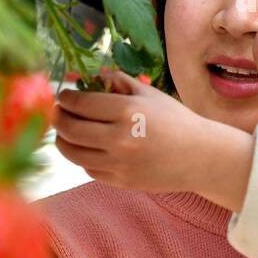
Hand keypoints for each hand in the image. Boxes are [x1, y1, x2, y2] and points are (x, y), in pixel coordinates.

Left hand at [54, 69, 249, 204]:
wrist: (200, 157)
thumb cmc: (177, 121)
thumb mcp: (150, 95)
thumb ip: (119, 83)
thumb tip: (92, 76)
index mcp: (127, 111)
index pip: (80, 104)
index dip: (65, 98)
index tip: (63, 95)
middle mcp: (119, 139)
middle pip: (70, 129)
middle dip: (58, 118)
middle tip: (58, 112)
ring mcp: (118, 163)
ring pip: (73, 153)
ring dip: (63, 140)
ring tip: (65, 131)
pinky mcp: (120, 181)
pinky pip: (88, 169)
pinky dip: (81, 157)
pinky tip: (85, 148)